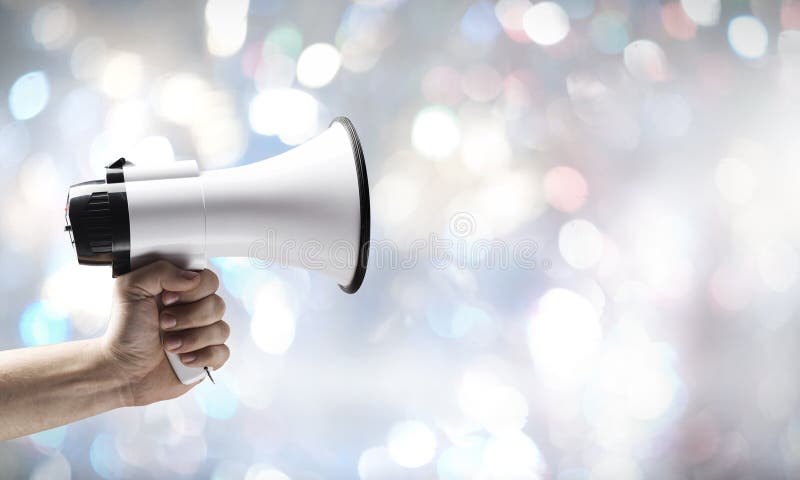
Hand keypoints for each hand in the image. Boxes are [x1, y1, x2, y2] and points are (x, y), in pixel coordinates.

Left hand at [101, 261, 229, 405]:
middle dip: (188, 317)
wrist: (123, 371)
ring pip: (221, 329)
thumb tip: (192, 277)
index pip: (208, 279)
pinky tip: (183, 359)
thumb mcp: (130, 289)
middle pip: (217, 304)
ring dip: (192, 339)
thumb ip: (160, 271)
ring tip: (169, 345)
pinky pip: (223, 352)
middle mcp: (195, 311)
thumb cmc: (126, 332)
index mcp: (181, 292)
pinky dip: (202, 356)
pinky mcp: (208, 357)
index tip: (167, 298)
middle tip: (164, 323)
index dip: (193, 290)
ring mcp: (204, 334)